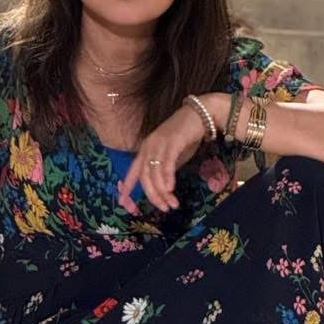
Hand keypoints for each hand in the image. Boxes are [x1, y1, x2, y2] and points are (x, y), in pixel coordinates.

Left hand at [118, 94, 223, 212]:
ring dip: (162, 191)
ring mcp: (159, 143)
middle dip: (153, 195)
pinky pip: (166, 163)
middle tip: (163, 208)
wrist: (201, 115)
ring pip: (155, 172)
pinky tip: (171, 189)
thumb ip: (164, 168)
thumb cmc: (186, 136)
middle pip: (145, 176)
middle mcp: (149, 146)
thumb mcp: (172, 156)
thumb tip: (163, 188)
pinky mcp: (172, 141)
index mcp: (146, 149)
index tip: (122, 200)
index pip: (133, 170)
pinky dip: (167, 177)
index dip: (128, 186)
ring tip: (172, 204)